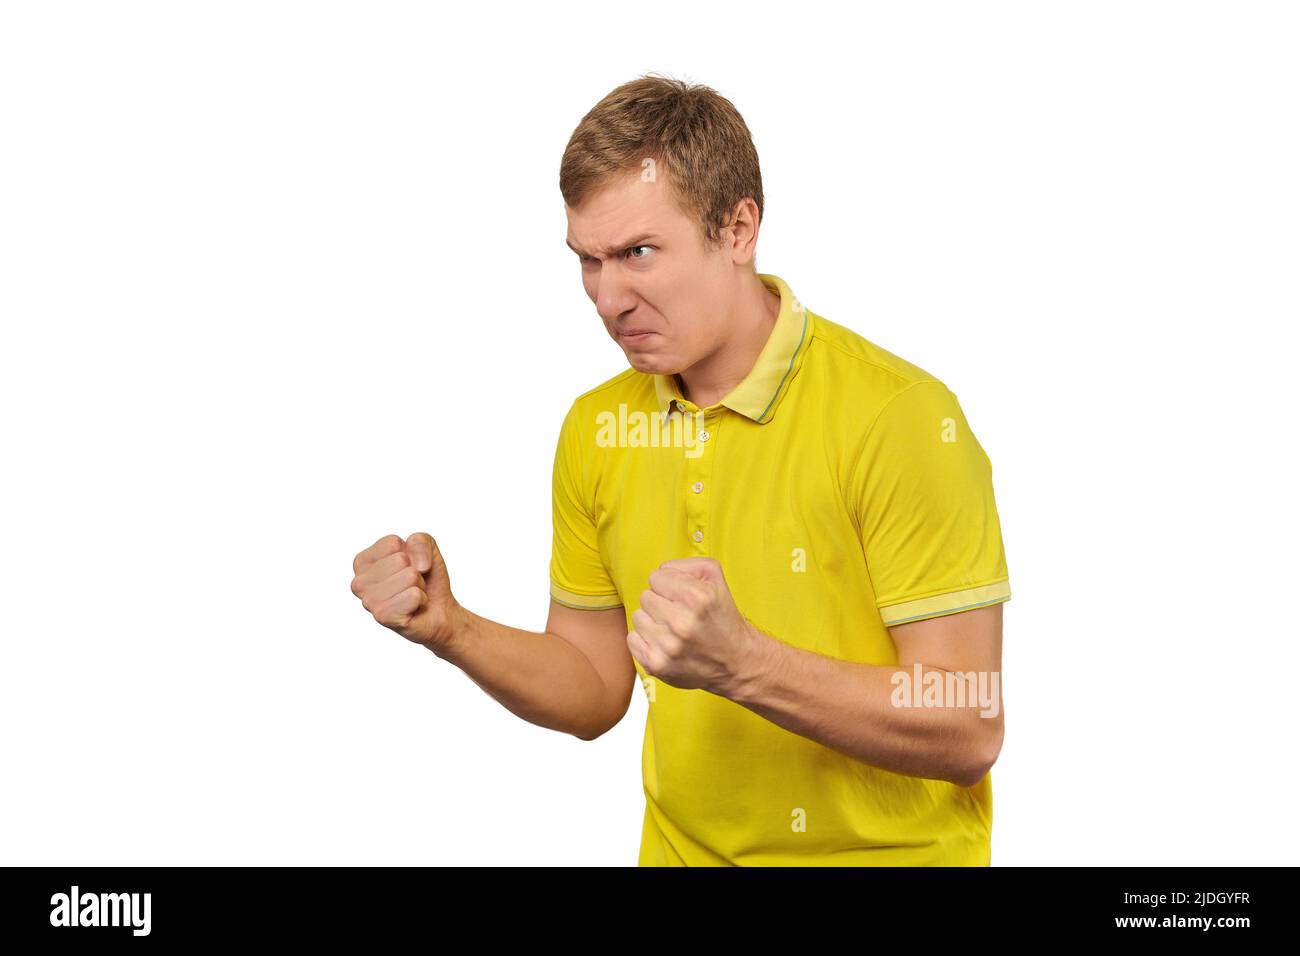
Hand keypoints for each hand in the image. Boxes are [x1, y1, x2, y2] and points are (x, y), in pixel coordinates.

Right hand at [350, 532, 459, 650]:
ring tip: (412, 595)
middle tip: (412, 584)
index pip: (392, 543)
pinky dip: (421, 599)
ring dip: (419, 586)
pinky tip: (413, 607)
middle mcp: (359, 582)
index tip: (408, 567)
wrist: (438, 611)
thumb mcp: (427, 548)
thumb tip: (417, 565)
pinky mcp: (383, 617)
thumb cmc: (427, 579)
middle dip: (415, 571)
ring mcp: (369, 601)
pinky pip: (414, 595)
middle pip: (400, 560)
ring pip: (409, 576)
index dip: (410, 553)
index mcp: (362, 562)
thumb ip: (420, 541)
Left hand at [628, 557, 760, 694]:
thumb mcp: (716, 579)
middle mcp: (681, 623)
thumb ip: (688, 565)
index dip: (668, 584)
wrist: (735, 662)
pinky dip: (645, 640)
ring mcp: (668, 646)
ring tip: (673, 629)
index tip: (681, 596)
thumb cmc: (723, 618)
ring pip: (638, 618)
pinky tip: (665, 643)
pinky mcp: (657, 664)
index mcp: (697, 598)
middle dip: (660, 602)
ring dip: (653, 622)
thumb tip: (662, 570)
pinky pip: (632, 640)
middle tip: (679, 614)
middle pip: (645, 597)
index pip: (656, 577)